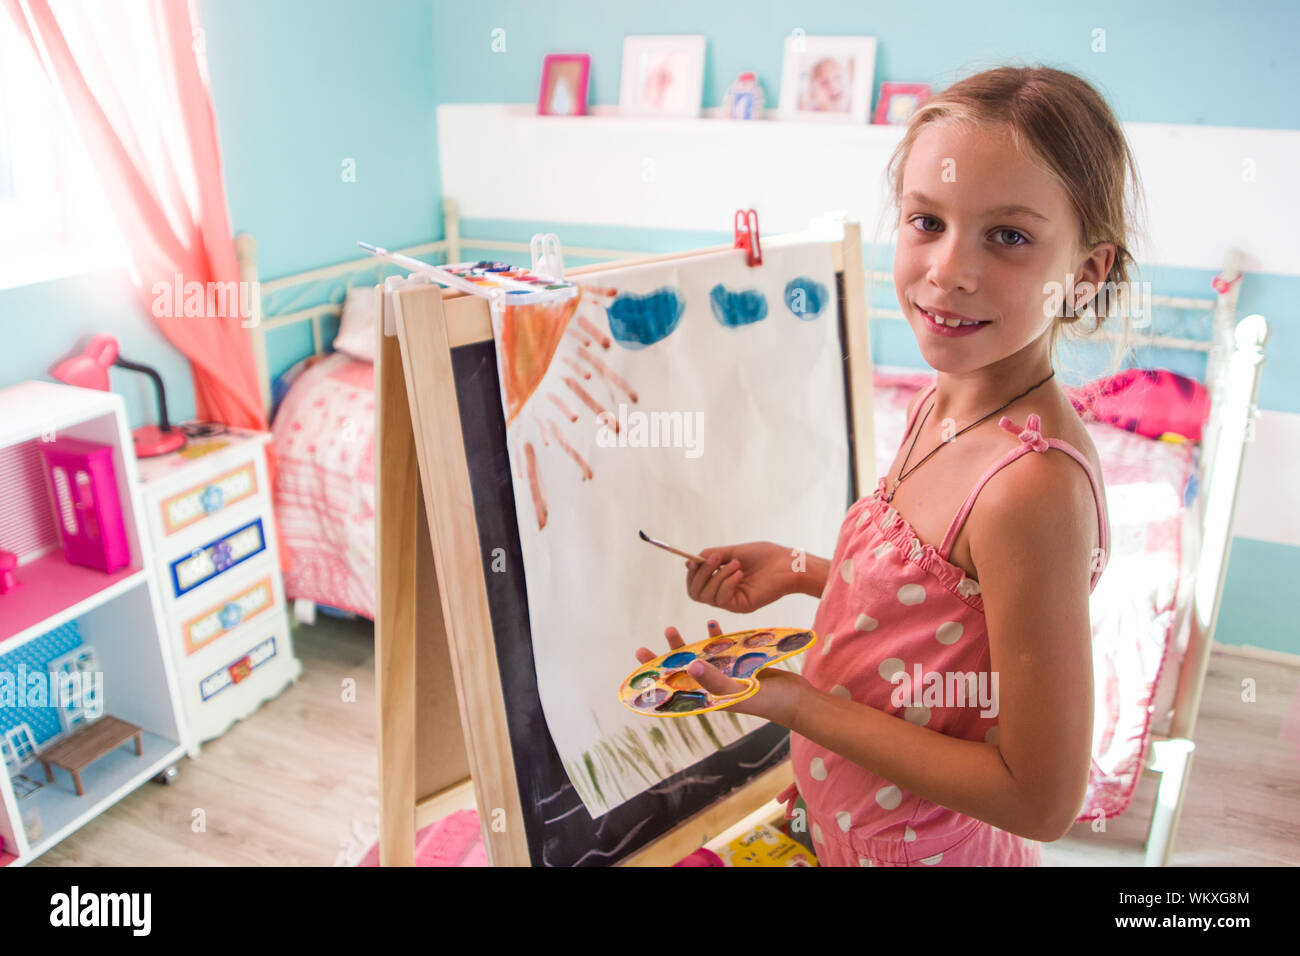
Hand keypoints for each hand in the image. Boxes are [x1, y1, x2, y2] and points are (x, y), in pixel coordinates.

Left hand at [634, 619, 811, 726]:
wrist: (798, 701)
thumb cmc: (770, 702)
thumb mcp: (740, 692)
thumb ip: (715, 680)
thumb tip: (690, 665)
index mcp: (709, 698)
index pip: (675, 687)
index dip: (656, 675)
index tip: (641, 658)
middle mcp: (713, 687)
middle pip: (681, 670)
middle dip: (666, 656)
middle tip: (649, 643)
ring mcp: (726, 676)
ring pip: (699, 657)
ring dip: (686, 644)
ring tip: (672, 628)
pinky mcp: (740, 665)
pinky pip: (722, 649)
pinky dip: (715, 637)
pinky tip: (711, 624)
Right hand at [685, 541, 795, 614]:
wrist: (787, 564)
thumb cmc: (764, 556)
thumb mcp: (732, 552)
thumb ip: (711, 557)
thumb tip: (688, 562)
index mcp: (720, 580)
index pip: (694, 584)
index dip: (692, 573)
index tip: (695, 559)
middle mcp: (723, 593)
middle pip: (695, 593)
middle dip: (701, 574)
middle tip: (716, 559)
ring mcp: (732, 601)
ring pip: (707, 596)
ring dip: (718, 576)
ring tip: (736, 564)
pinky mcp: (741, 606)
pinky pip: (722, 599)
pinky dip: (727, 583)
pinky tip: (740, 573)